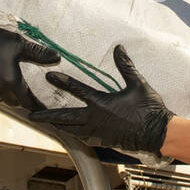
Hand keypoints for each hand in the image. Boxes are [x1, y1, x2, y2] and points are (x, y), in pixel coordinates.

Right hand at [0, 17, 60, 108]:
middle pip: (14, 100)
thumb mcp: (17, 43)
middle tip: (19, 85)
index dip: (37, 106)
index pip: (28, 100)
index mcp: (11, 80)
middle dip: (18, 96)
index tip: (43, 110)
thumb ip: (38, 54)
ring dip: (3, 91)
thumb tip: (57, 58)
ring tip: (0, 76)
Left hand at [30, 45, 173, 152]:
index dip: (62, 81)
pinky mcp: (103, 141)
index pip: (77, 90)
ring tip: (44, 123)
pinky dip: (72, 134)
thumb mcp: (138, 84)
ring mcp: (98, 132)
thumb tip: (119, 47)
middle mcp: (95, 119)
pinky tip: (67, 132)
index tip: (49, 76)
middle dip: (47, 115)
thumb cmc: (149, 109)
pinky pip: (82, 137)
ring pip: (71, 129)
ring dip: (57, 125)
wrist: (158, 134)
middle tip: (31, 114)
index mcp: (102, 103)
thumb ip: (126, 66)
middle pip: (65, 117)